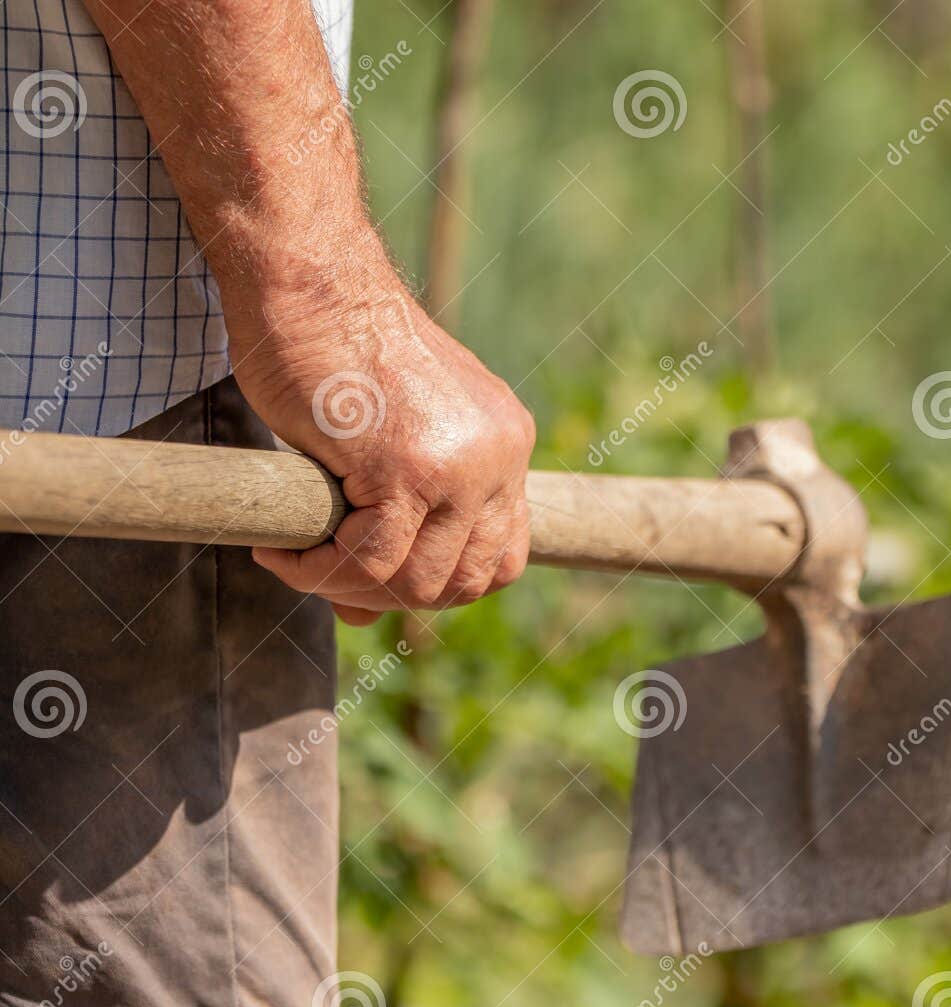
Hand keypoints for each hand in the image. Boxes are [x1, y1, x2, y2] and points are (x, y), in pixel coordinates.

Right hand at [229, 257, 534, 626]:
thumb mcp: (383, 438)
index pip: (501, 556)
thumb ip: (393, 521)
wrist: (307, 278)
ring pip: (417, 583)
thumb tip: (362, 620)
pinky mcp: (406, 468)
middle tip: (327, 573)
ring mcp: (459, 465)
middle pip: (466, 581)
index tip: (378, 576)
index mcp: (504, 444)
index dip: (440, 582)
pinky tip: (281, 554)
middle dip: (393, 596)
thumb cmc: (331, 347)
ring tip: (298, 560)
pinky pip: (368, 563)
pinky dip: (318, 573)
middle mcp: (498, 456)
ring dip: (349, 589)